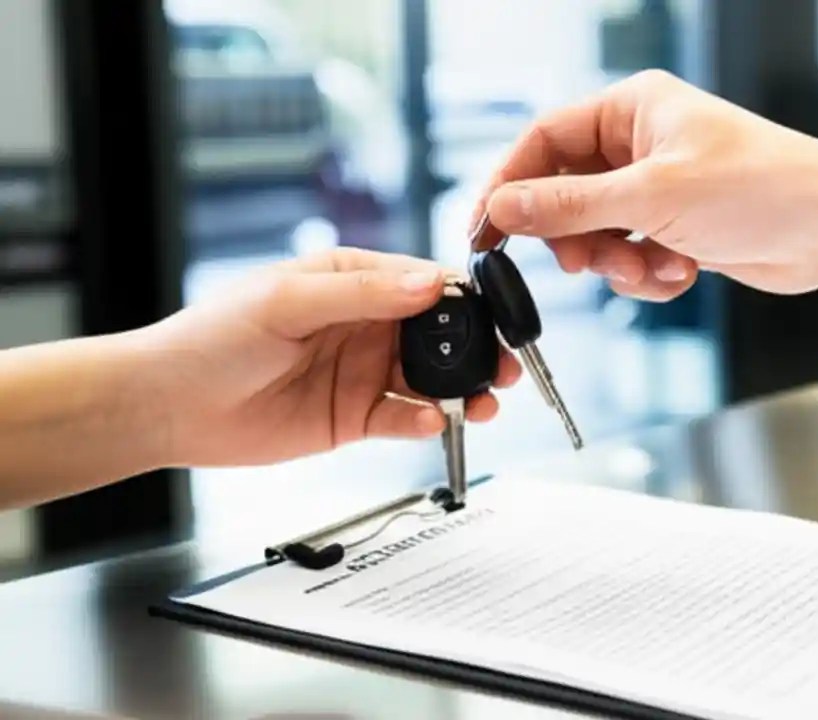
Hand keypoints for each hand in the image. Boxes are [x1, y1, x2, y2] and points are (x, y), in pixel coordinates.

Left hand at [146, 248, 521, 467]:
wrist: (169, 406)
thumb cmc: (213, 339)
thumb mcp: (286, 303)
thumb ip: (360, 294)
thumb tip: (427, 284)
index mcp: (352, 282)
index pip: (423, 283)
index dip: (462, 300)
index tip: (491, 317)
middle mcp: (365, 325)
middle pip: (440, 336)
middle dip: (478, 351)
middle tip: (505, 367)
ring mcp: (363, 371)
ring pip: (431, 380)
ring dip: (462, 391)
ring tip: (484, 403)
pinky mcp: (354, 417)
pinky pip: (402, 418)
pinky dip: (423, 422)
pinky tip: (429, 422)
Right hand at [473, 70, 817, 298]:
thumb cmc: (763, 187)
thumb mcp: (651, 197)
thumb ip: (568, 206)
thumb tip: (502, 208)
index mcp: (634, 109)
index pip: (544, 140)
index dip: (509, 184)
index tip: (484, 228)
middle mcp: (643, 144)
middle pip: (565, 193)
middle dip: (576, 237)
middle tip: (585, 261)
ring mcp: (660, 189)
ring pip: (598, 233)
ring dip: (617, 263)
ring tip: (652, 268)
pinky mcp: (678, 229)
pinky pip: (632, 256)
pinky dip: (647, 274)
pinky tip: (680, 273)